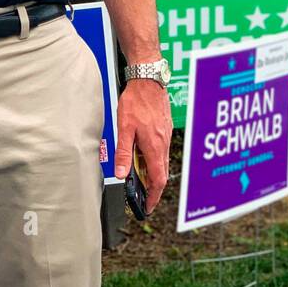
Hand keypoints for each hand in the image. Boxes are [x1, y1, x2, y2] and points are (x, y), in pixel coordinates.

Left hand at [114, 77, 172, 213]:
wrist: (149, 80)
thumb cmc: (137, 101)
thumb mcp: (124, 128)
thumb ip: (123, 153)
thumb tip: (122, 174)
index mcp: (154, 147)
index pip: (157, 180)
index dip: (153, 196)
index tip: (147, 206)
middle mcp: (164, 143)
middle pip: (161, 173)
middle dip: (153, 189)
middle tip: (143, 198)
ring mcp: (166, 136)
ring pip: (162, 161)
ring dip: (152, 173)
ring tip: (139, 179)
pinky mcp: (165, 128)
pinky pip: (161, 150)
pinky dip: (154, 159)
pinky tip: (142, 156)